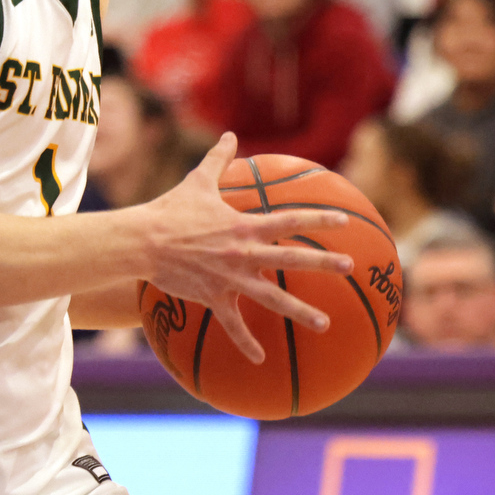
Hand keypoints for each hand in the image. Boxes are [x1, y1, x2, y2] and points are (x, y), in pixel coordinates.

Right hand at [138, 133, 353, 363]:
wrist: (142, 240)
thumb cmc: (169, 209)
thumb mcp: (197, 182)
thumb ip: (218, 160)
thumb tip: (229, 135)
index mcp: (245, 225)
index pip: (290, 219)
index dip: (319, 219)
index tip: (344, 222)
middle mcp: (244, 252)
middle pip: (292, 259)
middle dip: (325, 264)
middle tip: (352, 268)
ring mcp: (231, 277)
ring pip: (272, 298)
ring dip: (300, 312)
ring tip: (324, 324)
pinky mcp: (214, 297)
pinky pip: (233, 324)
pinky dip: (246, 343)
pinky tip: (260, 359)